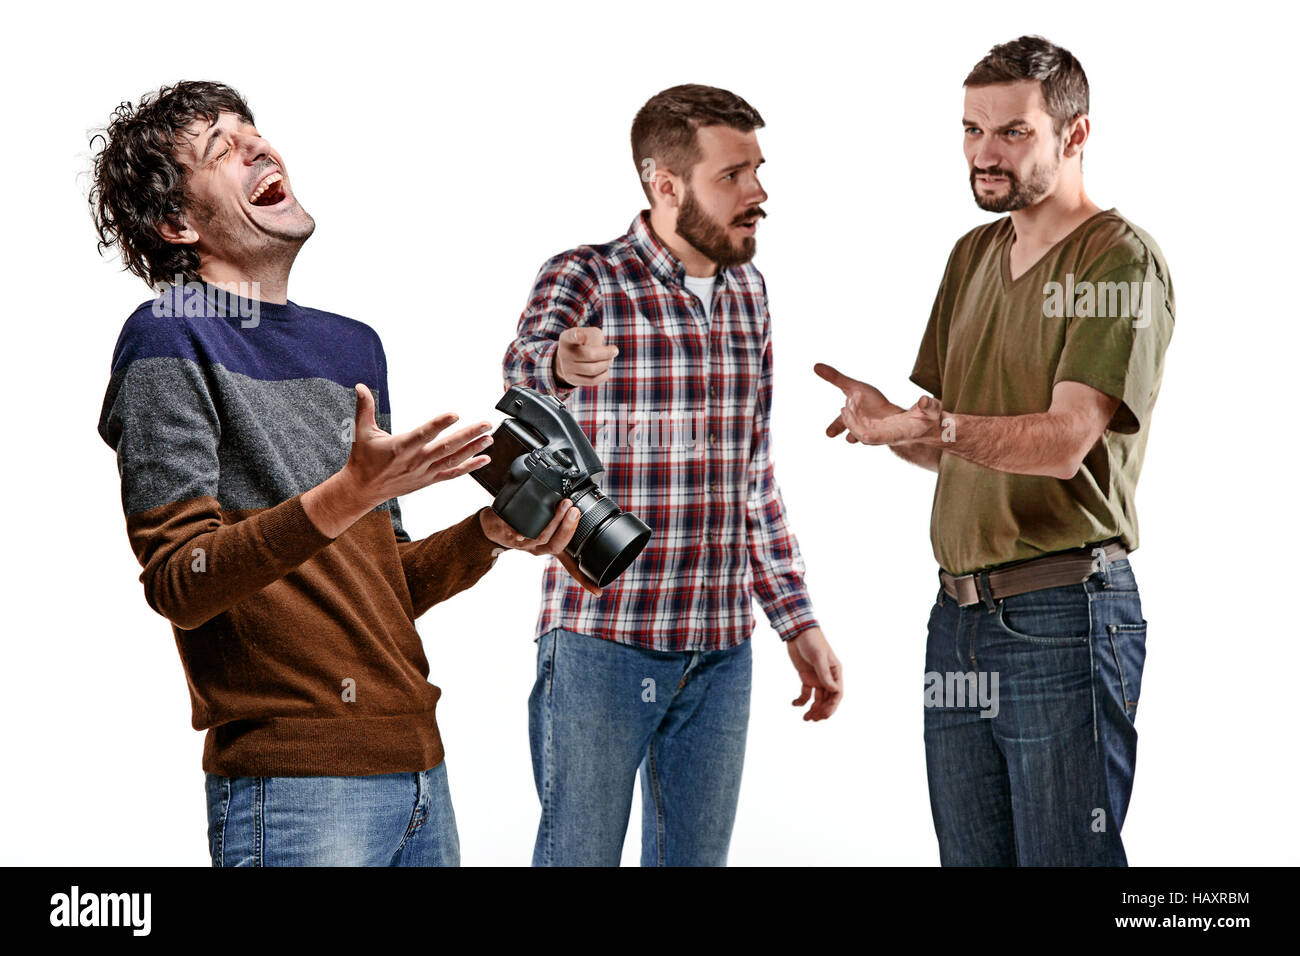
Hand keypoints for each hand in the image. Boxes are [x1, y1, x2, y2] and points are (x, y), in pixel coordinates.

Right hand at [342, 384, 492, 502]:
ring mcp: (424, 472)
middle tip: (486, 424)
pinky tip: (484, 460)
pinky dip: (469, 467)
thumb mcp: (362, 431)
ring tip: (489, 438)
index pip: (424, 434)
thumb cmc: (364, 459)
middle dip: (469, 435)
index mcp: (401, 447)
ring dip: (473, 449)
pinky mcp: (429, 480)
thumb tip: (360, 386)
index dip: (439, 424)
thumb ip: (364, 407)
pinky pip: (453, 473)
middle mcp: (416, 460)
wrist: (363, 489)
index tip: (455, 414)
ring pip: (453, 460)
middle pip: (446, 447)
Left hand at [478, 499, 603, 596]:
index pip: (570, 567)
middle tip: (576, 511)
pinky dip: (523, 527)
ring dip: (554, 520)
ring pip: (540, 537)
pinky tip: (530, 519)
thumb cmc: (520, 525)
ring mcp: (522, 542)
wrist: (490, 527)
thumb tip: (580, 508)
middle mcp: (537, 549)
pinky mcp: (508, 533)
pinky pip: (517, 531)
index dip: (584, 579)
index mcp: (548, 549)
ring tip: (564, 504)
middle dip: (568, 528)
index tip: (598, 591)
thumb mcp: (542, 527)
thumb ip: (558, 522)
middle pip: (556, 546)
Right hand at [555, 325, 617, 387]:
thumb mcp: (590, 334)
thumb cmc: (585, 341)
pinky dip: (604, 374)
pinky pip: (593, 380)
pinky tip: (605, 368)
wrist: (572, 357)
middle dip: (606, 353)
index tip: (580, 335)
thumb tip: (607, 355)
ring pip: (593, 369)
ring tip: (609, 359)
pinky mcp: (572, 380)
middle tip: (614, 351)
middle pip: (590, 355)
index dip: (575, 336)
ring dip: (606, 364)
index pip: (570, 336)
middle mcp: (563, 353)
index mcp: (566, 338)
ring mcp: (566, 368)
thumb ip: (597, 339)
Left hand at [787, 627, 841, 720]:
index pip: (837, 693)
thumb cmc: (812, 641)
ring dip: (813, 709)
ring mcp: (817, 678)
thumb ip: (825, 674)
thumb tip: (834, 691)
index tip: (824, 715)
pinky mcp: (806, 677)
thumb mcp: (818, 657)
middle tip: (813, 719)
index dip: (832, 706)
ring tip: (805, 718)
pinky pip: (806, 693)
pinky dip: (801, 701)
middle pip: (828, 699)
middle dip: (822, 711)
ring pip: (817, 699)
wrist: (797, 632)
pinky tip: (794, 704)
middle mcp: (828, 677)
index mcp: (835, 672)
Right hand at [814, 362, 897, 443]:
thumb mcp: (853, 387)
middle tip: (844, 424)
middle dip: (849, 429)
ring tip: (858, 418)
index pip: (841, 423)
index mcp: (851, 418)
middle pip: (854, 431)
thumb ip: (835, 378)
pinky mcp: (888, 436)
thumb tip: (815, 366)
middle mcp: (861, 427)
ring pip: (864, 435)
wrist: (895, 412)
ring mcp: (874, 434)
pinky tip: (868, 436)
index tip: (828, 433)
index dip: (835, 427)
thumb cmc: (873, 403)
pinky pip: (881, 437)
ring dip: (859, 429)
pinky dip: (873, 438)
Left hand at [840, 393, 943, 446]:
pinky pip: (860, 423)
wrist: (928, 427)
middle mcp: (887, 436)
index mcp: (900, 434)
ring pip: (859, 430)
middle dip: (852, 423)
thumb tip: (924, 400)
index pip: (882, 439)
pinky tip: (852, 400)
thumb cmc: (932, 419)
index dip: (871, 438)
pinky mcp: (876, 427)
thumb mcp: (933, 410)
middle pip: (864, 436)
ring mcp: (879, 432)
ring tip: (850, 399)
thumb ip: (930, 406)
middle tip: (846, 405)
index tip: (861, 434)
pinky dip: (854, 414)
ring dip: (850, 417)